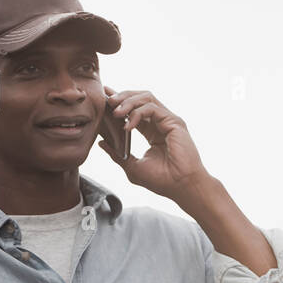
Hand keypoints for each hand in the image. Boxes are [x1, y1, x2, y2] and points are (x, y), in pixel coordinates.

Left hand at [98, 87, 210, 203]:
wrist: (181, 187)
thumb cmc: (162, 180)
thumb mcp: (132, 167)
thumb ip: (117, 154)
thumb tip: (101, 143)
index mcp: (153, 132)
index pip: (135, 110)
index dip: (120, 101)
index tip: (105, 97)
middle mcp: (161, 123)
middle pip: (140, 98)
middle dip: (122, 96)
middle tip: (108, 101)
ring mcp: (168, 121)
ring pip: (146, 98)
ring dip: (128, 101)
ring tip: (116, 112)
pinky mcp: (174, 122)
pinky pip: (152, 108)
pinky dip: (137, 113)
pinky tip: (128, 125)